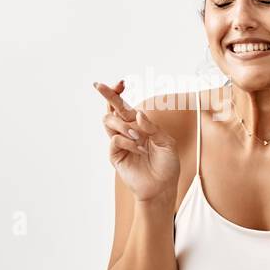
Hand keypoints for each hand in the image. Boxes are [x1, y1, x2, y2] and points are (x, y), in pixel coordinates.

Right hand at [95, 79, 179, 202]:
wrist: (163, 187)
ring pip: (109, 121)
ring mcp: (119, 143)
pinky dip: (128, 142)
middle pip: (111, 110)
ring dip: (123, 125)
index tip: (121, 83)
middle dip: (108, 96)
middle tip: (102, 86)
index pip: (124, 106)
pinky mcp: (115, 155)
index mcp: (140, 126)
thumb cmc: (167, 164)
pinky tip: (140, 149)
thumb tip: (138, 113)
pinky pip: (115, 140)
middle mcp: (127, 132)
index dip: (119, 94)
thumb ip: (153, 128)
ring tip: (138, 136)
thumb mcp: (167, 143)